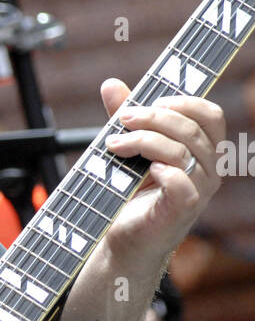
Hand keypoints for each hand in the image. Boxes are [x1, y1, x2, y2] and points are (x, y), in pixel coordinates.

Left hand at [101, 77, 225, 258]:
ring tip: (114, 145)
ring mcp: (200, 190)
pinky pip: (183, 185)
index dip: (183, 102)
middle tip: (123, 119)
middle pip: (192, 129)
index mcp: (203, 149)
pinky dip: (164, 172)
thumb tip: (110, 84)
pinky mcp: (184, 211)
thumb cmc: (131, 192)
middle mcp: (209, 168)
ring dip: (144, 141)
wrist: (123, 237)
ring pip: (182, 152)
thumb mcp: (128, 147)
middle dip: (154, 118)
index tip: (150, 101)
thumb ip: (126, 118)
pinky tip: (144, 169)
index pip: (210, 114)